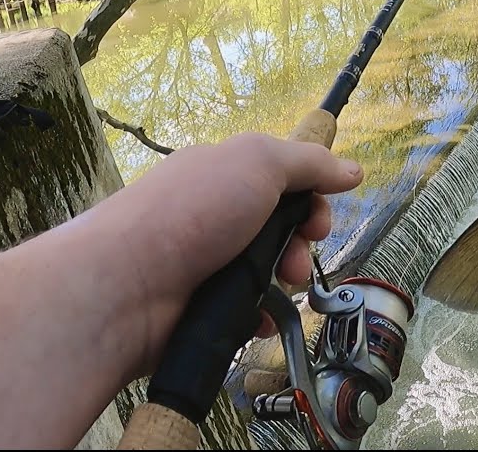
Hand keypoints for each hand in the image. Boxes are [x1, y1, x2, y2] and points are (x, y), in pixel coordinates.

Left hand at [83, 132, 363, 378]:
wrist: (124, 286)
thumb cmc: (192, 212)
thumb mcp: (258, 162)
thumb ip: (309, 162)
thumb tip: (352, 169)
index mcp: (222, 174)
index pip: (282, 181)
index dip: (310, 198)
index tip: (317, 219)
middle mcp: (213, 215)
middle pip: (281, 226)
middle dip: (303, 242)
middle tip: (299, 257)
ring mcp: (206, 263)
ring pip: (269, 269)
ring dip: (287, 278)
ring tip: (282, 287)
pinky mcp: (201, 307)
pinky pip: (248, 309)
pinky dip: (261, 313)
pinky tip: (260, 315)